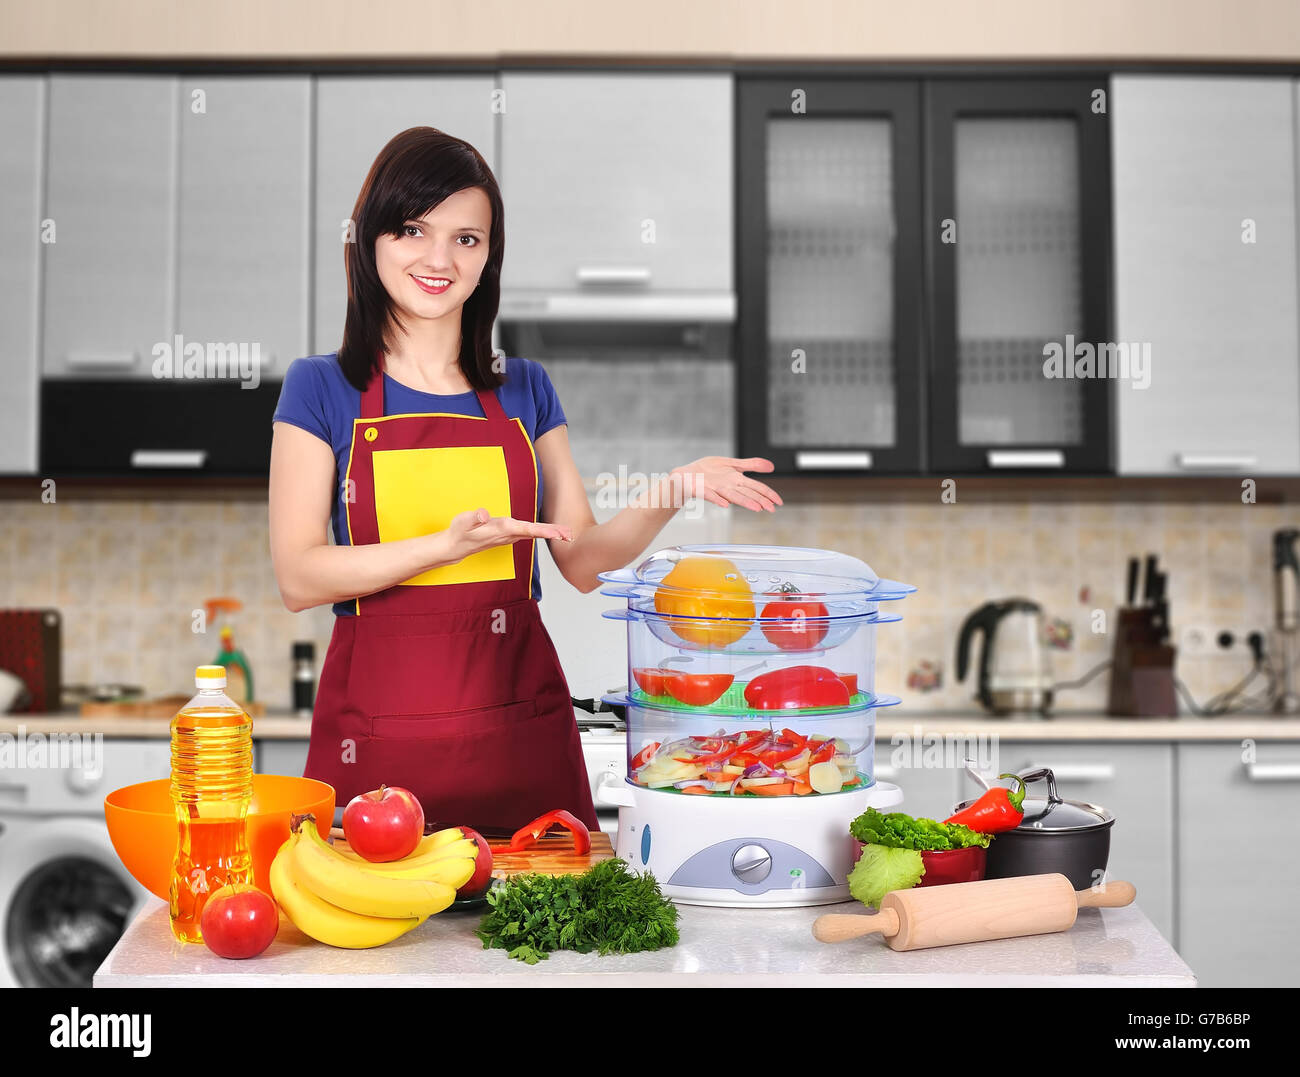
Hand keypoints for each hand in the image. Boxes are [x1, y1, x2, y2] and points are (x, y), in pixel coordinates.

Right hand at [444, 508, 572, 563]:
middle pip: (535, 532)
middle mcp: (509, 534)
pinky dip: (542, 532)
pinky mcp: (508, 534)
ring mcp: (509, 536)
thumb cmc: (459, 532)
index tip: (558, 534)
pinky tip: (551, 532)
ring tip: (567, 533)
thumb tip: (484, 514)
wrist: (456, 546)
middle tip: (570, 534)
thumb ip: (474, 517)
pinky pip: (529, 533)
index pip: (527, 529)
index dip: (544, 531)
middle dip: (553, 533)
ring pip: (534, 533)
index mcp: (503, 529)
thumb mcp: (463, 522)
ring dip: (551, 533)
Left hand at [667, 457, 781, 511]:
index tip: (778, 502)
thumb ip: (751, 465)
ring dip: (744, 502)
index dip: (768, 494)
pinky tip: (725, 504)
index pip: (756, 487)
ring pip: (733, 496)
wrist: (686, 475)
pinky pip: (710, 495)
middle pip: (747, 493)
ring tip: (756, 507)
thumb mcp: (732, 464)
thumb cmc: (707, 471)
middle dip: (760, 500)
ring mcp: (715, 489)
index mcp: (736, 480)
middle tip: (771, 509)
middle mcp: (728, 486)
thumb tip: (771, 466)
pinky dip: (717, 499)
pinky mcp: (702, 489)